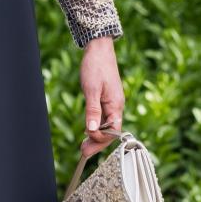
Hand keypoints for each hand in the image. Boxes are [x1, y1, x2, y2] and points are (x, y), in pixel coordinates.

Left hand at [79, 36, 123, 157]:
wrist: (99, 48)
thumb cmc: (96, 66)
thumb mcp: (91, 90)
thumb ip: (93, 111)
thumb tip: (93, 130)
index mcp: (116, 105)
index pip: (112, 132)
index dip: (100, 140)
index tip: (86, 145)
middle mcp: (116, 105)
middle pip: (110, 131)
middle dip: (97, 143)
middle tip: (83, 153)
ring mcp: (112, 102)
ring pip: (107, 124)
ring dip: (96, 135)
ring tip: (84, 146)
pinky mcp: (107, 98)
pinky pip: (104, 116)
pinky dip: (96, 125)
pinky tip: (89, 129)